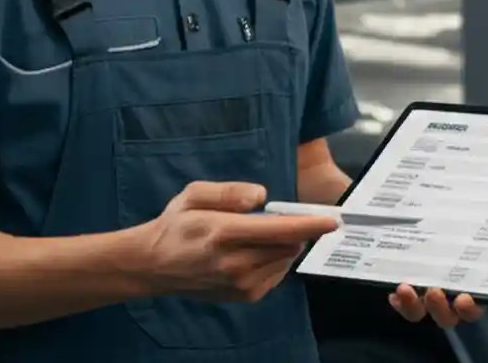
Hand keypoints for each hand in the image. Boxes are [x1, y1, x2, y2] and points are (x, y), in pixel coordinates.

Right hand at [140, 181, 338, 302]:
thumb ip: (229, 192)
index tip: (333, 220)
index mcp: (224, 233)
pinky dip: (275, 260)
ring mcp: (240, 284)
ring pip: (285, 260)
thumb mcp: (194, 194)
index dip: (310, 225)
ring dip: (284, 245)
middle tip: (282, 218)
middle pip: (289, 246)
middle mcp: (235, 263)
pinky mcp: (244, 296)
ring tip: (259, 236)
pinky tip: (255, 252)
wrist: (154, 265)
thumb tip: (262, 197)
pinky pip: (277, 274)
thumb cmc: (176, 225)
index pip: (279, 230)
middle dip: (296, 230)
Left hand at [389, 94, 487, 325]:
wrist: (377, 187)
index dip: (486, 294)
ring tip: (418, 287)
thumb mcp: (458, 150)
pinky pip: (402, 304)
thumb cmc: (431, 175)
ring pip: (430, 312)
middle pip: (462, 309)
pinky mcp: (392, 275)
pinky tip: (395, 286)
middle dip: (458, 310)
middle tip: (452, 293)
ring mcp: (422, 275)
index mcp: (473, 249)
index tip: (474, 290)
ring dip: (426, 309)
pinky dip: (401, 302)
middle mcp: (451, 269)